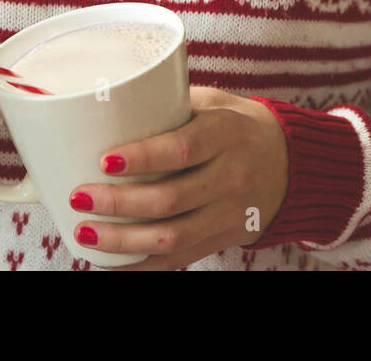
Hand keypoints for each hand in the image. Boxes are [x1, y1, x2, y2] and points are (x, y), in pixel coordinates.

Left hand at [67, 85, 288, 269]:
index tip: (104, 160)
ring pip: (173, 237)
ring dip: (123, 241)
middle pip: (172, 200)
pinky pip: (179, 261)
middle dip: (119, 203)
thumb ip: (171, 104)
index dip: (143, 157)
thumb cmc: (238, 124)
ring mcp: (230, 213)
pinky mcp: (224, 239)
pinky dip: (141, 267)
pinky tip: (109, 264)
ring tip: (85, 233)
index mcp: (227, 133)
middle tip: (79, 197)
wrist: (291, 162)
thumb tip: (107, 103)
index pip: (184, 148)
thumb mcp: (214, 102)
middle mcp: (232, 176)